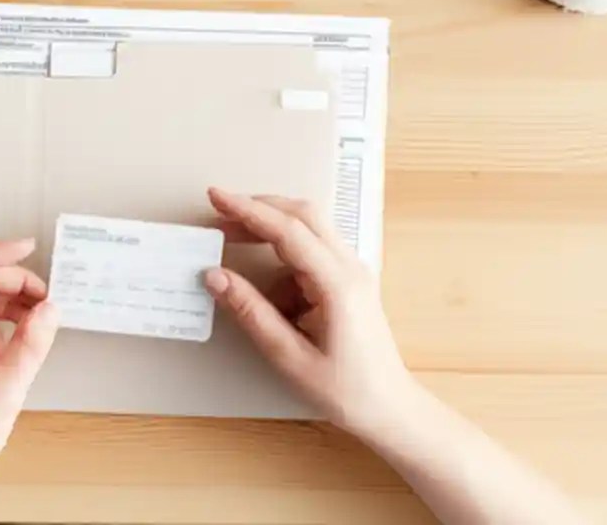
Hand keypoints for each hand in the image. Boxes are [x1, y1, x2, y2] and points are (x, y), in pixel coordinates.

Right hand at [203, 188, 412, 434]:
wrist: (390, 408)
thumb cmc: (347, 391)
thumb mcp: (290, 357)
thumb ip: (252, 312)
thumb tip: (216, 277)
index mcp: (338, 284)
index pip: (289, 230)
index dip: (249, 210)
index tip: (217, 197)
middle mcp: (350, 268)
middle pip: (302, 215)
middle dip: (258, 208)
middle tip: (220, 214)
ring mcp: (353, 272)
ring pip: (308, 230)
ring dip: (269, 234)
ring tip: (234, 255)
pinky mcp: (348, 281)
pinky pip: (311, 254)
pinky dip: (282, 261)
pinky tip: (270, 296)